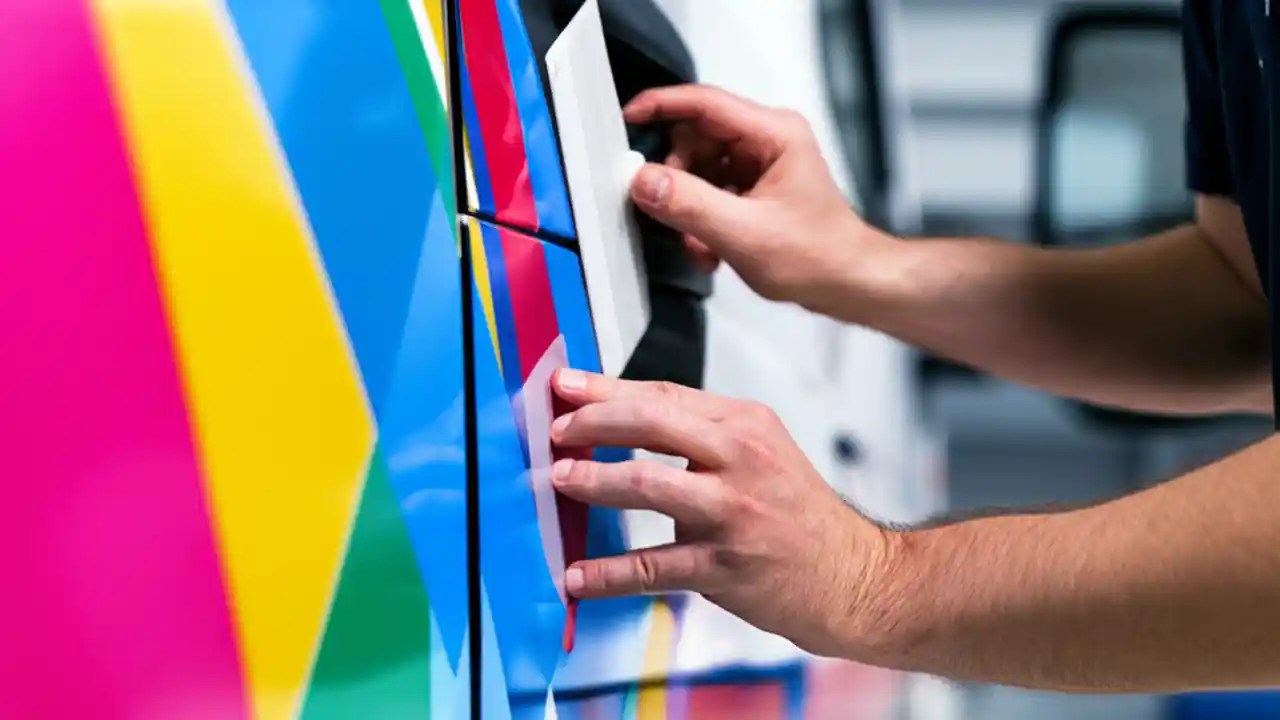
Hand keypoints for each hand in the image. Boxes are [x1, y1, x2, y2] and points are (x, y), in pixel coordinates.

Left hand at [549, 368, 893, 656]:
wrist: (852, 577)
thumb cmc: (798, 514)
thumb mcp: (760, 452)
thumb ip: (700, 435)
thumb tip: (621, 421)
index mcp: (745, 423)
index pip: (663, 393)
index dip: (605, 390)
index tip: (565, 386)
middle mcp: (740, 458)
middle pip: (650, 422)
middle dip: (592, 422)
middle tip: (556, 431)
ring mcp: (731, 511)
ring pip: (646, 484)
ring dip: (593, 480)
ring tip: (560, 480)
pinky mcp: (723, 565)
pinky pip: (652, 567)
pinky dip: (608, 573)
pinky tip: (578, 576)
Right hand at [624, 84, 887, 306]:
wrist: (848, 284)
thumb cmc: (819, 256)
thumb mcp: (744, 234)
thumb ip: (689, 205)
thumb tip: (645, 181)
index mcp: (774, 134)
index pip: (704, 103)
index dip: (661, 107)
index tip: (628, 119)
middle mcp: (767, 141)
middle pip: (694, 139)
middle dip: (676, 179)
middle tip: (671, 211)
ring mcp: (760, 165)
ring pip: (697, 169)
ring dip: (688, 207)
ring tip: (701, 242)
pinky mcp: (753, 189)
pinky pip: (708, 192)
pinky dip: (700, 221)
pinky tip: (710, 248)